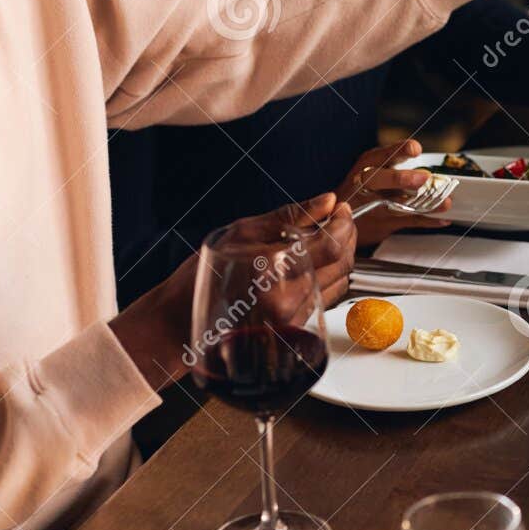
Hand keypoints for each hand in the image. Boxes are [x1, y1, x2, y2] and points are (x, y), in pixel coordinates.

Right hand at [111, 194, 356, 391]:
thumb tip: (327, 201)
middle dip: (348, 236)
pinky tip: (317, 262)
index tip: (341, 209)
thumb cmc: (203, 278)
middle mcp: (289, 300)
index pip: (332, 245)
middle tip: (338, 218)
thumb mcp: (240, 233)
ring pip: (339, 281)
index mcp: (273, 272)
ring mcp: (294, 318)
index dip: (344, 222)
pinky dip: (330, 275)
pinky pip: (327, 296)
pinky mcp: (296, 328)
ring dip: (342, 256)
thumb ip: (289, 217)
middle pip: (343, 264)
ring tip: (328, 237)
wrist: (180, 322)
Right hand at [335, 140, 445, 246]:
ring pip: (397, 205)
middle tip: (423, 177)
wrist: (341, 213)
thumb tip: (430, 166)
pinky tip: (442, 219)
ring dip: (424, 204)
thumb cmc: (363, 184)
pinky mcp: (383, 223)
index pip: (383, 155)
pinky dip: (428, 220)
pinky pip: (408, 222)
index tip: (415, 148)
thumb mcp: (373, 166)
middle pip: (380, 180)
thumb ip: (396, 163)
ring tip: (444, 202)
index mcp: (368, 164)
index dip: (399, 151)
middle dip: (402, 178)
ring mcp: (373, 206)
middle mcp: (367, 184)